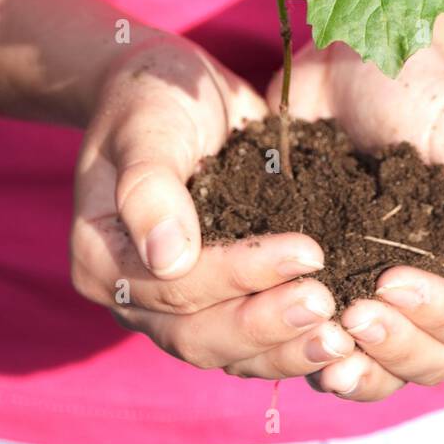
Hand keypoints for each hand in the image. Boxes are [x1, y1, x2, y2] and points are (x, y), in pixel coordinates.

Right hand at [71, 32, 354, 378]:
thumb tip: (168, 259)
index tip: (306, 251)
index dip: (239, 275)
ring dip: (284, 348)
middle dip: (265, 323)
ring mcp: (176, 308)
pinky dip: (292, 343)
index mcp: (102, 260)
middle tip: (327, 304)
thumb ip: (149, 186)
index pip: (174, 286)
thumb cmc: (153, 98)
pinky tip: (342, 338)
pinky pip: (251, 342)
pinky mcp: (219, 303)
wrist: (177, 91)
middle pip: (198, 335)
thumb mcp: (146, 125)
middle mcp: (135, 296)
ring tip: (341, 336)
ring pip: (228, 352)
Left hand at [268, 42, 443, 401]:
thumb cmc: (417, 92)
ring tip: (325, 349)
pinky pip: (312, 345)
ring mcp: (364, 292)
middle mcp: (421, 289)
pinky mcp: (310, 284)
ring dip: (355, 370)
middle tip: (354, 311)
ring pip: (374, 370)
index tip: (393, 279)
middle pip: (427, 363)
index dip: (439, 317)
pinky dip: (304, 353)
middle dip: (395, 347)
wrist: (344, 55)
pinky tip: (283, 336)